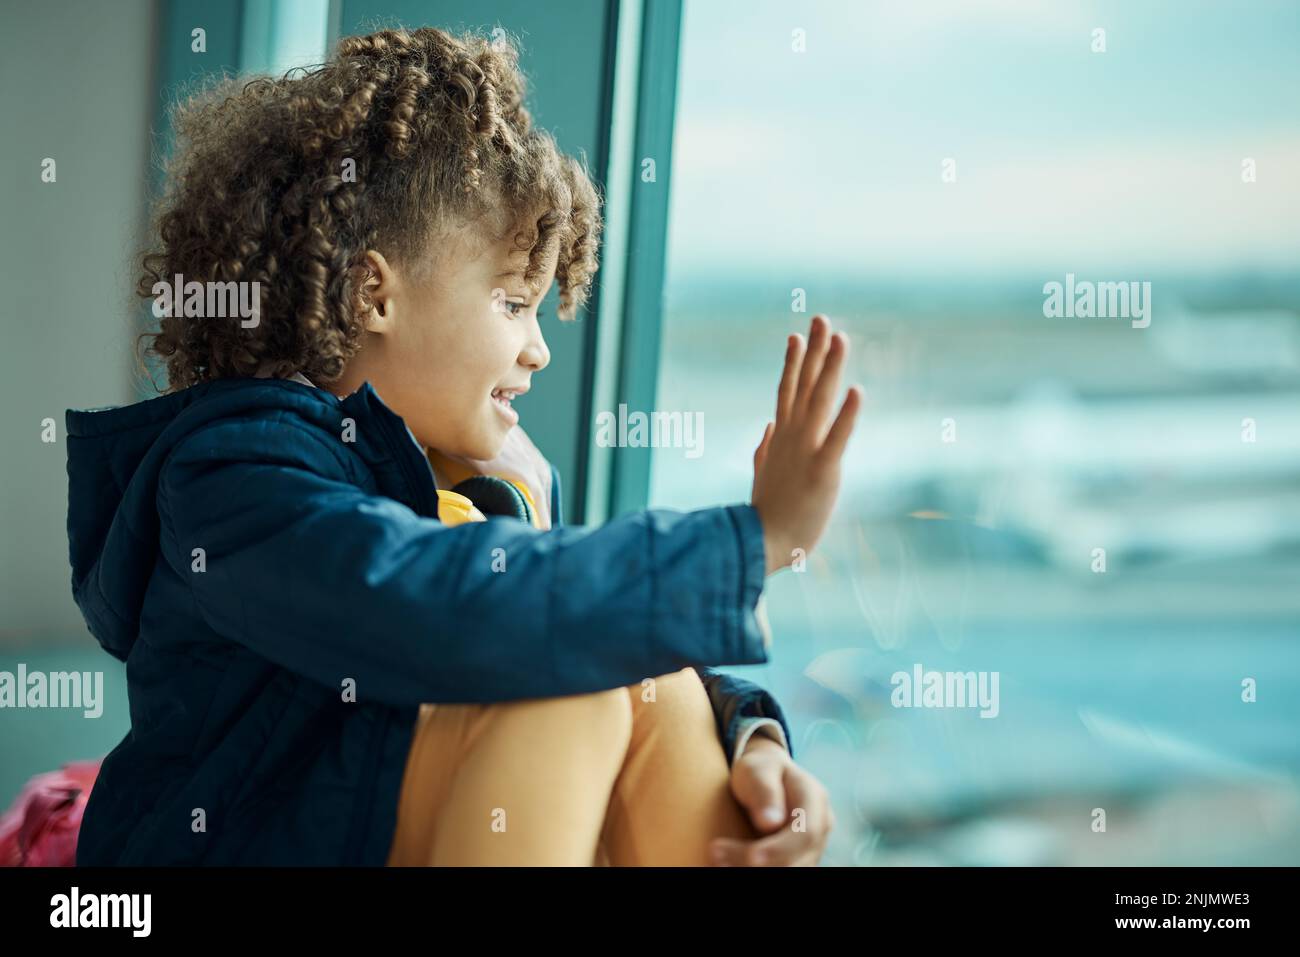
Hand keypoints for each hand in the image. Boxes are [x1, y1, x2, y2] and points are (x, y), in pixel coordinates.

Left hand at [711, 736, 834, 865]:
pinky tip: (729, 864)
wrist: (766, 777)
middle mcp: (821, 824)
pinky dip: (756, 870)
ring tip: (720, 860)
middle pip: (798, 857)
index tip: (751, 856)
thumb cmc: (759, 770)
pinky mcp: (800, 857)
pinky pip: (782, 869)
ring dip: (756, 870)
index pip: (806, 832)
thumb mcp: (756, 770)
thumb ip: (763, 791)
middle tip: (718, 855)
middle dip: (760, 863)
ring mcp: (814, 844)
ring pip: (791, 868)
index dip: (780, 849)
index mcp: (815, 798)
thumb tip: (770, 823)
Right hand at [751, 315, 860, 574]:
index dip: (793, 362)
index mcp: (780, 438)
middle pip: (804, 384)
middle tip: (820, 318)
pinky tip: (858, 390)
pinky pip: (838, 437)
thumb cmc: (766, 515)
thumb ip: (764, 449)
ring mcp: (806, 450)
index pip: (787, 391)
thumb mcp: (763, 475)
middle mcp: (791, 436)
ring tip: (839, 338)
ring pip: (820, 400)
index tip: (794, 335)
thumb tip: (766, 428)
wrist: (762, 544)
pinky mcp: (823, 470)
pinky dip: (848, 414)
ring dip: (830, 367)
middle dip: (813, 350)